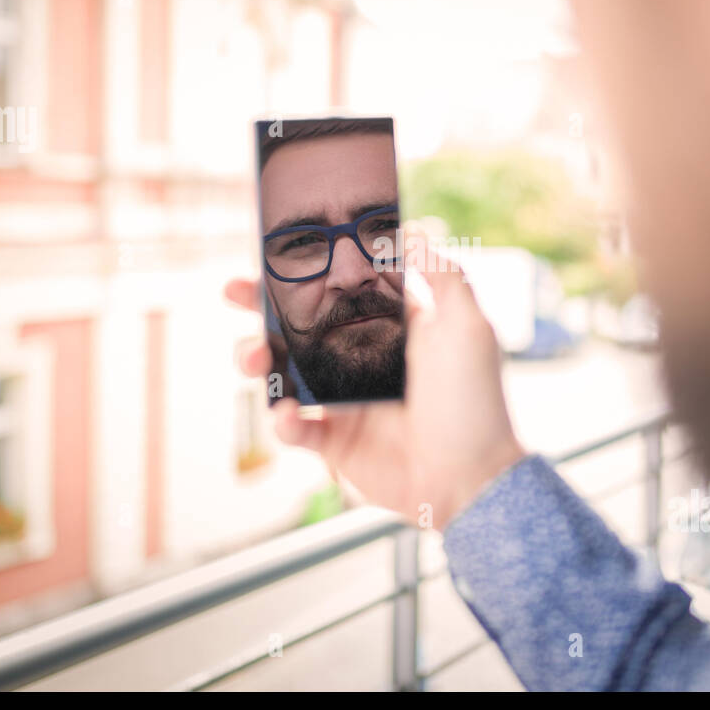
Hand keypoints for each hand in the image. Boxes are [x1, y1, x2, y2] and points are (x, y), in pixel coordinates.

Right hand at [225, 234, 525, 530]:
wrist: (472, 477)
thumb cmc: (474, 400)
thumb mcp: (466, 325)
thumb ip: (441, 276)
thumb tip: (410, 232)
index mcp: (388, 328)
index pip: (336, 290)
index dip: (304, 272)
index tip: (272, 253)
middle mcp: (360, 360)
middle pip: (296, 326)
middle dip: (258, 308)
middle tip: (235, 291)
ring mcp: (344, 402)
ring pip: (282, 373)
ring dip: (255, 359)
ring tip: (253, 359)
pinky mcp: (335, 443)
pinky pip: (295, 427)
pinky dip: (283, 421)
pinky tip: (288, 414)